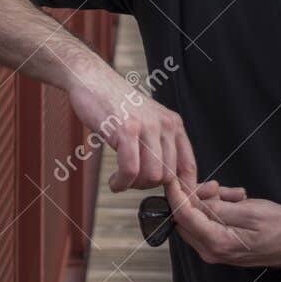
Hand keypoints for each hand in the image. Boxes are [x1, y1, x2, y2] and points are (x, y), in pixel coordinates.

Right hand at [66, 63, 196, 192]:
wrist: (92, 79)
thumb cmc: (116, 104)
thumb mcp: (147, 121)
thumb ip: (159, 145)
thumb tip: (166, 179)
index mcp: (174, 124)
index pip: (188, 166)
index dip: (183, 189)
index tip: (172, 202)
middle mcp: (165, 125)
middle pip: (168, 176)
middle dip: (147, 186)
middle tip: (131, 181)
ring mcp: (146, 127)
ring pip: (152, 176)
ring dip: (133, 185)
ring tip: (121, 180)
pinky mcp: (126, 130)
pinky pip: (130, 170)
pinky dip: (121, 182)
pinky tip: (114, 181)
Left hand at [165, 178, 280, 269]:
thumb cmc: (278, 228)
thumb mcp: (249, 212)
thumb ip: (217, 208)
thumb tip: (192, 201)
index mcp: (217, 243)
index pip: (183, 217)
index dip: (175, 194)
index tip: (172, 177)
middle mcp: (210, 250)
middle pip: (186, 217)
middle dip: (197, 196)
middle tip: (218, 187)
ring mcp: (213, 249)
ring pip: (196, 217)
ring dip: (211, 201)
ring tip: (236, 196)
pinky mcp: (217, 245)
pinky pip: (207, 221)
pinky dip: (217, 208)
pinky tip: (236, 202)